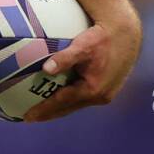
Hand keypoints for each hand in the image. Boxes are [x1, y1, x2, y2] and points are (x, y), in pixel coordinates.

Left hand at [22, 16, 142, 121]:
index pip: (61, 102)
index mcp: (93, 90)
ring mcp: (105, 95)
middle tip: (28, 118)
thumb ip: (65, 58)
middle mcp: (100, 97)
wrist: (126, 35)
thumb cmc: (103, 39)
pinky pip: (83, 98)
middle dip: (48, 114)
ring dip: (59, 108)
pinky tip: (60, 98)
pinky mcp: (107, 89)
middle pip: (68, 108)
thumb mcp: (83, 46)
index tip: (27, 116)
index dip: (44, 109)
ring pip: (76, 104)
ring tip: (41, 111)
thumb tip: (46, 68)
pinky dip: (69, 101)